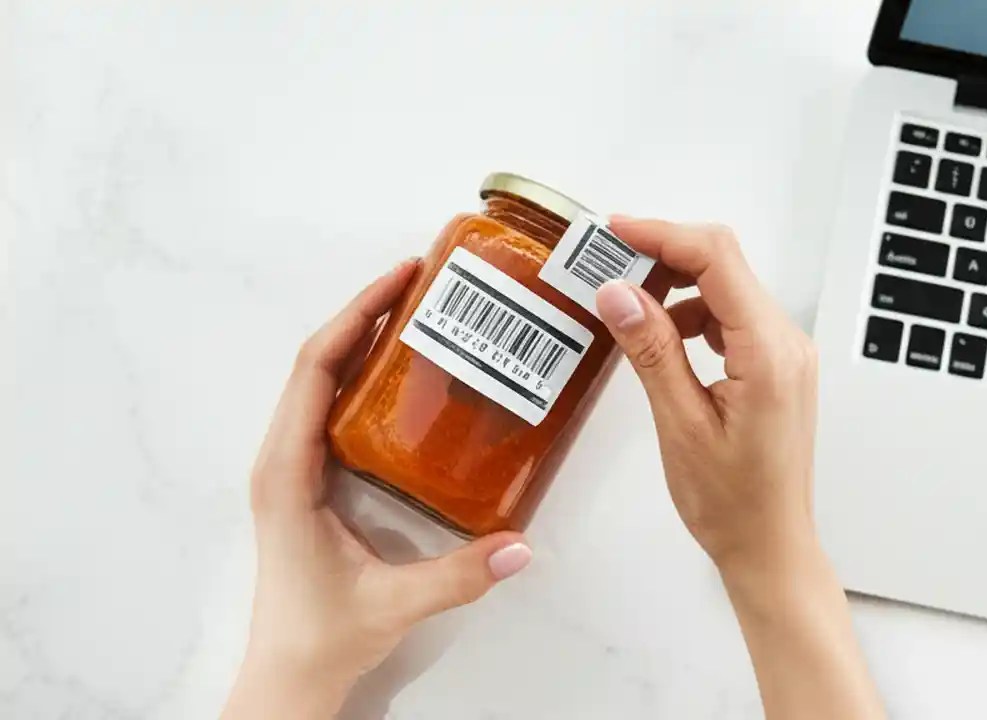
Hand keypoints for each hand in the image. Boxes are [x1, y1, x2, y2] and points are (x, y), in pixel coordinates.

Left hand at [223, 259, 532, 719]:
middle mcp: (283, 457)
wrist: (290, 672)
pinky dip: (363, 374)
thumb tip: (523, 545)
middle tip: (423, 280)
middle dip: (366, 313)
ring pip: (322, 381)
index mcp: (288, 471)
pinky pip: (332, 407)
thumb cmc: (323, 634)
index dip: (356, 317)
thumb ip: (458, 575)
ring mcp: (293, 465)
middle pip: (318, 361)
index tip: (400, 279)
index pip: (315, 369)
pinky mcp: (309, 479)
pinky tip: (408, 371)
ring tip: (420, 309)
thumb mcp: (394, 603)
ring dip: (363, 338)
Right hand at [597, 219, 885, 719]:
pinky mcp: (776, 365)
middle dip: (665, 254)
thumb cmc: (730, 503)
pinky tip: (662, 338)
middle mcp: (787, 342)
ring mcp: (786, 352)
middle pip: (725, 264)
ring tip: (626, 307)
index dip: (663, 235)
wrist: (770, 546)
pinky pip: (733, 317)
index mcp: (768, 354)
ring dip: (676, 286)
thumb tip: (617, 291)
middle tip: (607, 265)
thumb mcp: (680, 425)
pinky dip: (693, 313)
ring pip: (727, 288)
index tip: (613, 232)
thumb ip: (651, 351)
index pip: (718, 260)